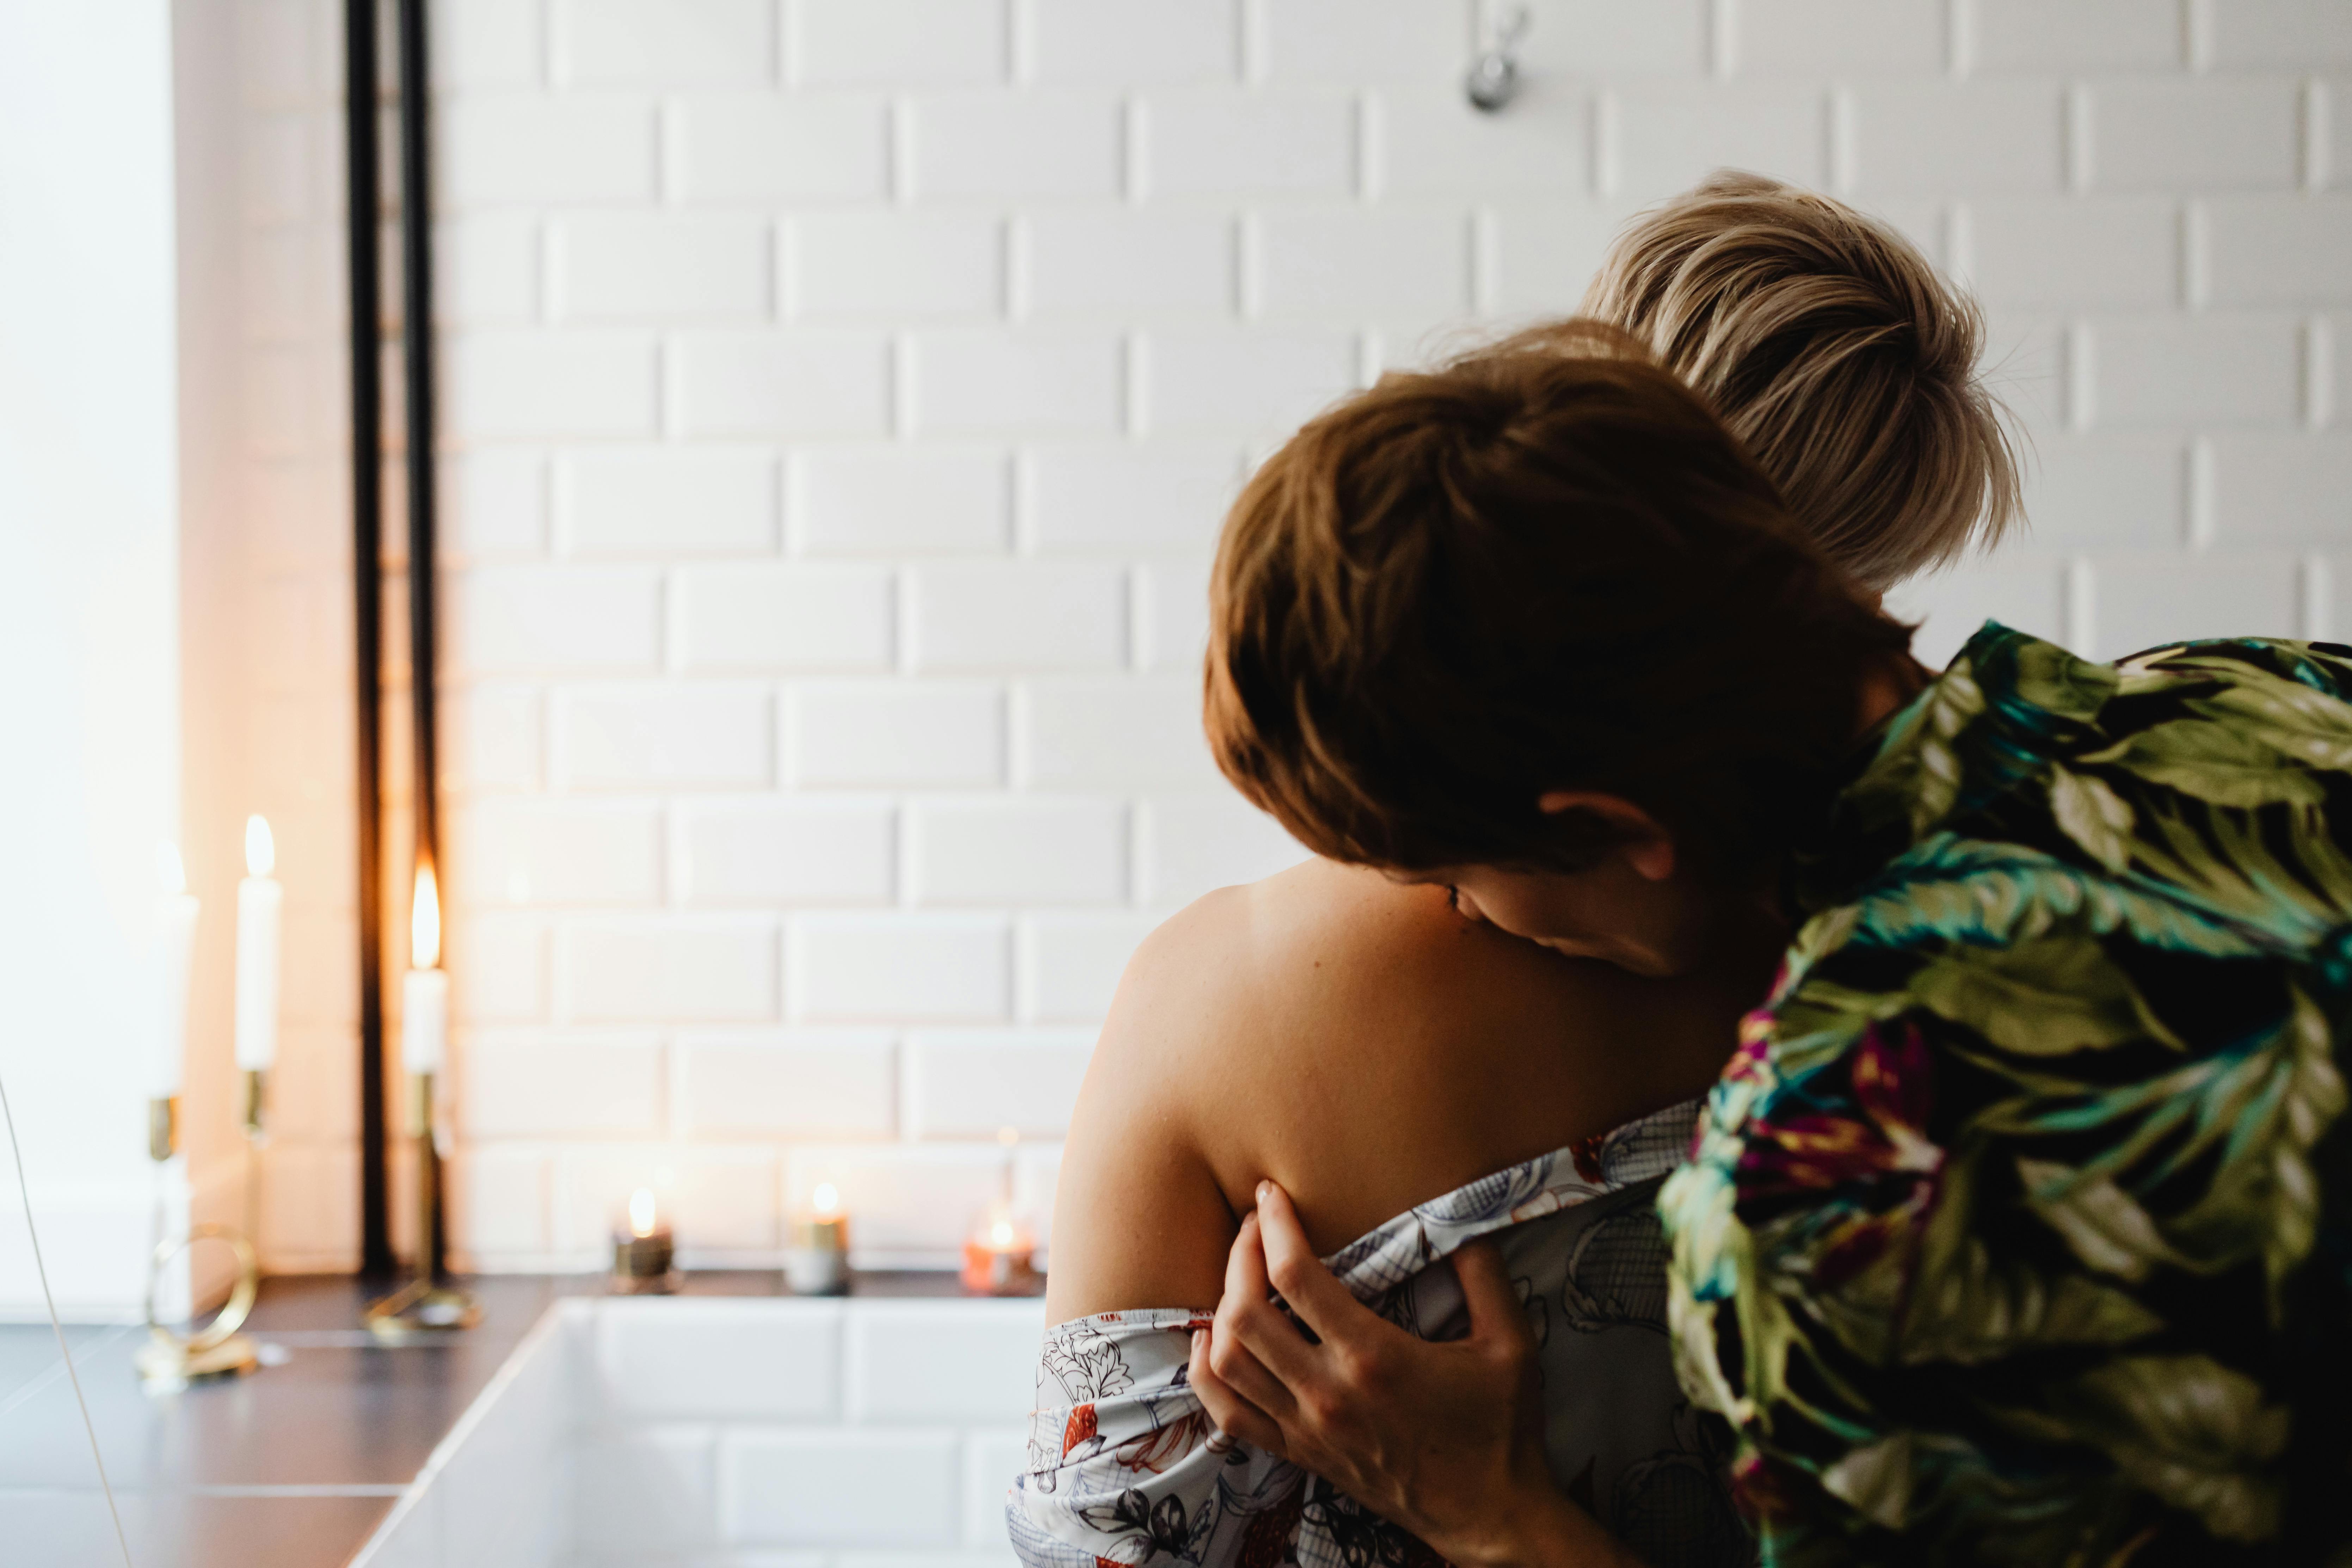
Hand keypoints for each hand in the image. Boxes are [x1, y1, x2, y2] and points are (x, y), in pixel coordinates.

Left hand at [1188, 1183, 1641, 1567]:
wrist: (1490, 1514)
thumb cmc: (1501, 1426)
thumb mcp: (1511, 1342)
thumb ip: (1483, 1272)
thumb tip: (1461, 1212)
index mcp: (1374, 1357)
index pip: (1295, 1276)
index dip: (1275, 1225)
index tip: (1271, 1193)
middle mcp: (1328, 1394)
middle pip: (1243, 1313)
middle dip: (1239, 1255)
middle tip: (1256, 1225)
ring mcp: (1307, 1429)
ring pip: (1226, 1362)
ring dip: (1219, 1308)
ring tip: (1239, 1273)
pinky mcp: (1300, 1454)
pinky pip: (1229, 1414)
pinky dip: (1207, 1374)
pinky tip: (1211, 1342)